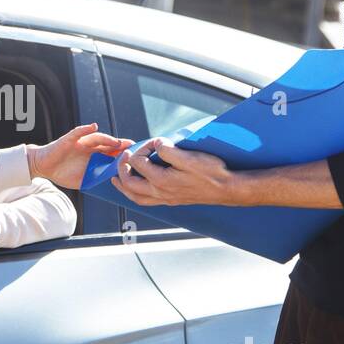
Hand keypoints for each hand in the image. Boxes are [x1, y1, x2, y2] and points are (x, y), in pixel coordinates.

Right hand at [29, 122, 133, 188]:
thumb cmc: (63, 173)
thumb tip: (111, 187)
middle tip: (134, 147)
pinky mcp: (69, 139)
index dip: (123, 154)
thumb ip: (95, 180)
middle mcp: (90, 148)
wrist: (44, 167)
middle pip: (108, 144)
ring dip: (107, 139)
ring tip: (117, 142)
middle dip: (121, 145)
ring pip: (97, 138)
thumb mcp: (83, 180)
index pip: (112, 153)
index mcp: (94, 157)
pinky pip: (78, 132)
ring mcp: (80, 142)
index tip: (136, 157)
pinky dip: (86, 129)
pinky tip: (93, 126)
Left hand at [110, 136, 238, 206]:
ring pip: (136, 197)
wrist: (227, 189)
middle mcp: (160, 193)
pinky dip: (136, 195)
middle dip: (122, 170)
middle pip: (130, 183)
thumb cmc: (211, 172)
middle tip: (122, 158)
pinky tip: (138, 188)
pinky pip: (146, 201)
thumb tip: (156, 144)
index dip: (141, 149)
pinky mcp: (172, 200)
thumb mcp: (189, 157)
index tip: (151, 142)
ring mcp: (166, 199)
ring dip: (124, 187)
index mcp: (162, 181)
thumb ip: (168, 150)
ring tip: (117, 179)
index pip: (139, 163)